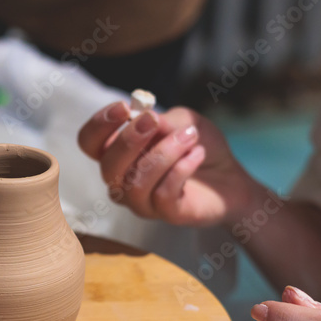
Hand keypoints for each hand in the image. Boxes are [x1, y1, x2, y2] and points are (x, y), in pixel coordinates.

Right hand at [77, 103, 258, 226]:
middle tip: (154, 121)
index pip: (89, 143)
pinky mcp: (166, 214)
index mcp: (117, 154)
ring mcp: (142, 201)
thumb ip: (163, 121)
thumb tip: (145, 117)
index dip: (100, 125)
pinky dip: (182, 168)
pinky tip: (198, 154)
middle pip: (107, 166)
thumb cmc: (198, 146)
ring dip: (164, 153)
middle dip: (129, 140)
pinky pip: (164, 193)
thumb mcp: (183, 122)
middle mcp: (122, 181)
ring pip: (136, 182)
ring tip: (190, 136)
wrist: (231, 177)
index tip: (124, 107)